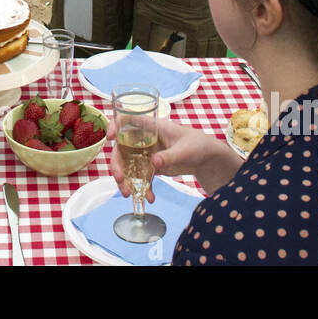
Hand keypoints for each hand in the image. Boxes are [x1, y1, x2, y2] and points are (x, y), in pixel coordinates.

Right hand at [108, 118, 232, 203]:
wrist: (207, 159)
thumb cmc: (197, 145)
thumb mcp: (185, 150)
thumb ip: (169, 156)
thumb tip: (153, 163)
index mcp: (151, 126)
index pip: (126, 120)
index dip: (114, 126)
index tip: (110, 138)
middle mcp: (144, 139)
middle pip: (121, 148)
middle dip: (117, 165)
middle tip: (119, 179)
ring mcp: (146, 154)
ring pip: (128, 165)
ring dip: (125, 180)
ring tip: (128, 194)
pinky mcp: (151, 167)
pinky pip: (140, 177)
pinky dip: (142, 188)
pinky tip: (149, 198)